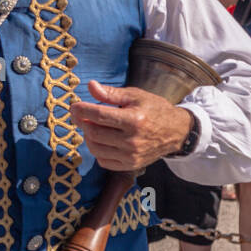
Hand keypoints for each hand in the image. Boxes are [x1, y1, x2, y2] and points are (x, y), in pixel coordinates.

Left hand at [69, 81, 192, 171]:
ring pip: (95, 148)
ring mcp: (131, 156)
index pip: (99, 115)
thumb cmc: (154, 110)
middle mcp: (132, 140)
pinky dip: (97, 150)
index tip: (74, 106)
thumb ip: (111, 93)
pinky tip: (103, 140)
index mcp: (134, 120)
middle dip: (83, 122)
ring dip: (88, 136)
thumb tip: (90, 86)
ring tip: (93, 126)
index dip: (81, 110)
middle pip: (94, 132)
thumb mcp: (136, 96)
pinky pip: (103, 161)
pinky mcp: (130, 165)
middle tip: (81, 115)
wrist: (176, 131)